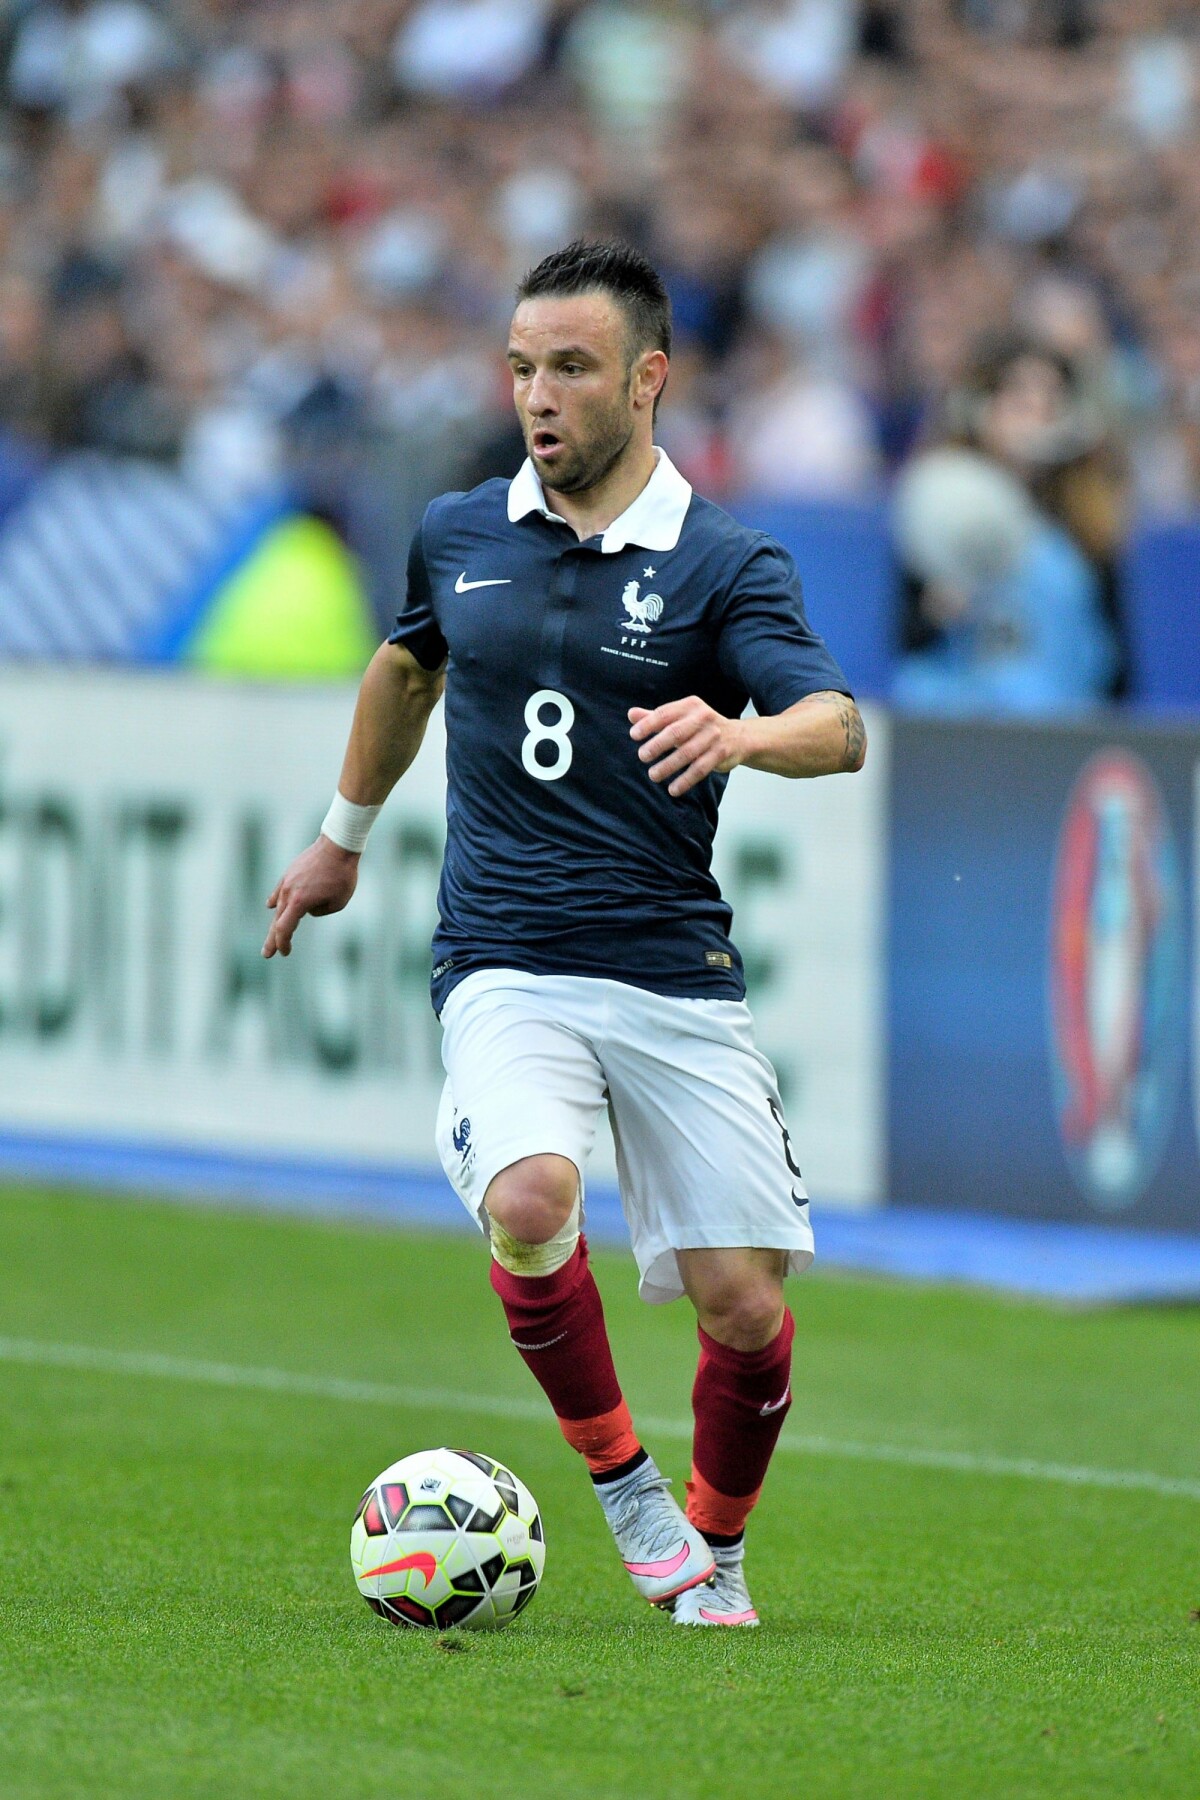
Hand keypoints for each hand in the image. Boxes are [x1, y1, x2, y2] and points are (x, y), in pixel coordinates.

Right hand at [262, 836, 359, 957]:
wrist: (337, 846)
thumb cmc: (341, 876)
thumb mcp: (337, 902)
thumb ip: (319, 911)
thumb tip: (308, 908)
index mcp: (299, 903)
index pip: (284, 929)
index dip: (283, 943)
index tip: (285, 953)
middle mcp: (288, 893)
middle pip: (277, 921)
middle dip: (273, 940)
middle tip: (266, 955)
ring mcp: (287, 881)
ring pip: (279, 906)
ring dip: (276, 921)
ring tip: (272, 935)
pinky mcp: (290, 872)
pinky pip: (280, 890)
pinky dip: (275, 900)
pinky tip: (269, 905)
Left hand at [628, 697, 744, 797]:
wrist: (739, 736)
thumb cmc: (701, 727)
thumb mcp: (680, 718)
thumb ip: (656, 717)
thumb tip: (631, 714)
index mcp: (690, 706)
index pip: (665, 713)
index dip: (648, 724)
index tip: (634, 735)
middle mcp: (703, 718)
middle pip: (676, 732)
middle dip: (657, 745)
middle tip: (642, 756)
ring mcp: (714, 736)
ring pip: (687, 753)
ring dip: (668, 766)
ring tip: (653, 775)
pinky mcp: (721, 753)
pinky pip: (700, 769)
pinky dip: (685, 780)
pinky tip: (673, 789)